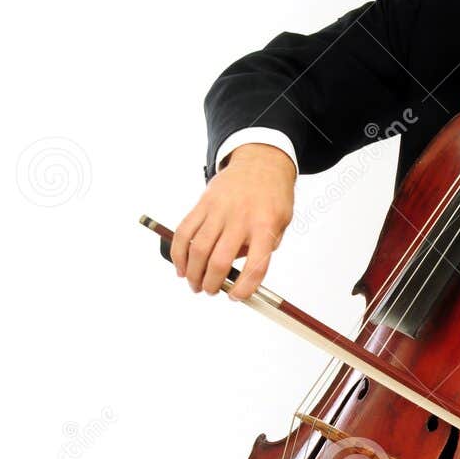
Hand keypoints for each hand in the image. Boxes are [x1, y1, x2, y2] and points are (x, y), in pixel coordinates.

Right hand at [171, 144, 296, 298]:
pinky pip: (184, 231)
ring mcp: (219, 210)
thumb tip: (239, 275)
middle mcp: (241, 218)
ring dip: (193, 274)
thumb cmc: (272, 197)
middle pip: (220, 261)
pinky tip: (180, 266)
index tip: (237, 297)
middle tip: (211, 291)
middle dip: (212, 284)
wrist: (261, 161)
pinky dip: (178, 253)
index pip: (256, 265)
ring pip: (198, 249)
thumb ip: (264, 248)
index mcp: (265, 226)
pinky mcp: (203, 204)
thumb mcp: (281, 223)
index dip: (245, 288)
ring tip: (195, 284)